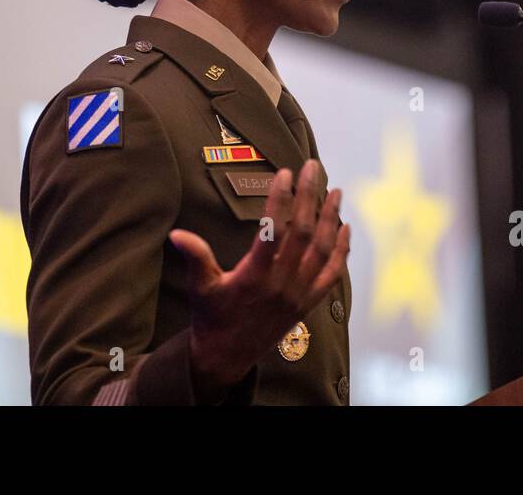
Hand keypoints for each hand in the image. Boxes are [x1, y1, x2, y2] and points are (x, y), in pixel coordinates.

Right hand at [168, 159, 349, 390]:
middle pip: (303, 232)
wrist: (228, 355)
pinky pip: (332, 274)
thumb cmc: (212, 316)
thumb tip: (177, 234)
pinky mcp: (309, 303)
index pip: (273, 229)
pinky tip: (345, 228)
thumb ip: (195, 258)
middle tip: (312, 168)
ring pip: (322, 250)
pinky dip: (341, 250)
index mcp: (255, 276)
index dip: (281, 199)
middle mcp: (282, 284)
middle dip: (310, 196)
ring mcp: (299, 294)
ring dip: (331, 218)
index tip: (285, 173)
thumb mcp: (200, 287)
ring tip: (335, 191)